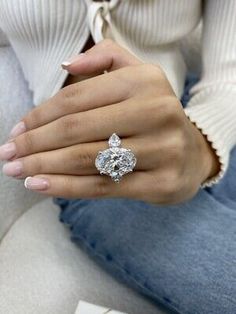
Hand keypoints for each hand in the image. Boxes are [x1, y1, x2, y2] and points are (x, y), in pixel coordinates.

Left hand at [0, 40, 218, 203]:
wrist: (193, 154)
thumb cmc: (155, 115)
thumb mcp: (138, 76)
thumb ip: (105, 59)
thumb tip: (66, 65)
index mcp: (144, 82)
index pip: (76, 99)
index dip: (39, 116)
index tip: (17, 131)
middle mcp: (156, 112)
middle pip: (76, 130)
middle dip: (34, 144)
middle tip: (8, 154)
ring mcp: (162, 149)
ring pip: (86, 160)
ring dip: (43, 167)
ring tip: (17, 171)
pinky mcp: (161, 182)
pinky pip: (102, 187)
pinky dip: (66, 187)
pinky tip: (40, 186)